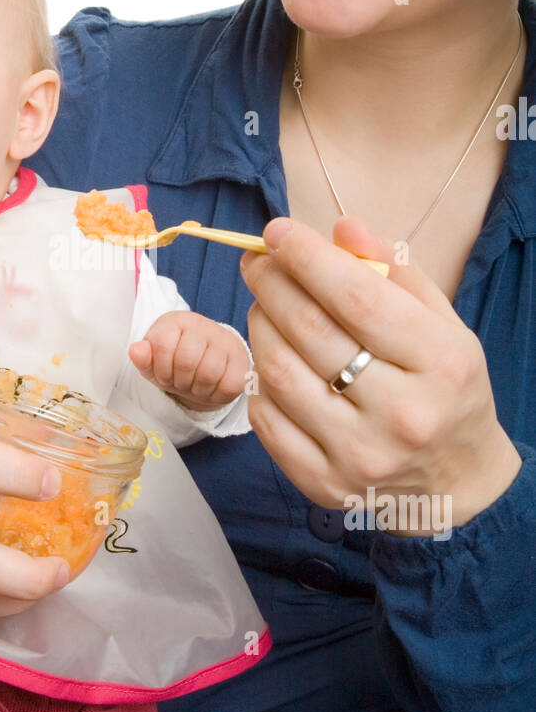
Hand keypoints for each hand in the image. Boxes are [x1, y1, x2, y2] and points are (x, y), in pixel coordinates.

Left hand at [128, 310, 249, 411]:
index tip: (164, 374)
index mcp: (175, 321)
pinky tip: (212, 388)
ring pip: (209, 373)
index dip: (161, 369)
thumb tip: (136, 350)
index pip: (162, 345)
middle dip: (180, 381)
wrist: (207, 366)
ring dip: (198, 389)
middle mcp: (202, 325)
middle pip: (187, 360)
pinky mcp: (241, 359)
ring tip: (196, 384)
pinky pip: (229, 385)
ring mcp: (224, 340)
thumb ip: (143, 358)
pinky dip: (216, 395)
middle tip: (182, 382)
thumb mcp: (154, 364)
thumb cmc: (175, 364)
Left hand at [240, 215, 521, 532]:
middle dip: (272, 284)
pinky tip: (272, 358)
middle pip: (310, 330)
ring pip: (277, 371)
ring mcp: (359, 455)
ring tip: (265, 305)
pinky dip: (258, 378)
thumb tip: (342, 227)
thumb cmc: (444, 387)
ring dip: (259, 325)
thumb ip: (396, 272)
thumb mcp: (442, 323)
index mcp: (441, 363)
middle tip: (259, 263)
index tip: (278, 232)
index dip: (308, 258)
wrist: (455, 479)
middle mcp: (402, 413)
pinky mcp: (324, 484)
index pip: (358, 298)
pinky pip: (265, 418)